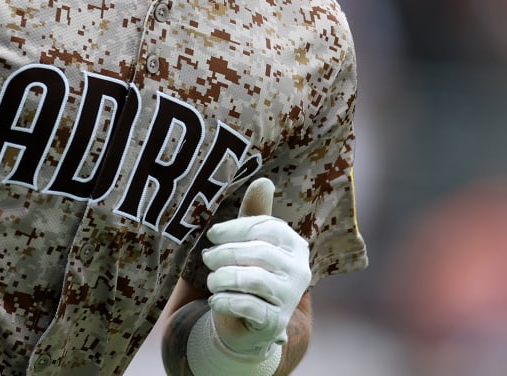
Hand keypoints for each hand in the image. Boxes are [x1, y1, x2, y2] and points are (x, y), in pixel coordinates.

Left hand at [201, 178, 311, 358]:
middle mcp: (299, 271)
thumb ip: (254, 214)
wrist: (249, 324)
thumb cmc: (249, 274)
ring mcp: (290, 298)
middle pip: (259, 253)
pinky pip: (247, 306)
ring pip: (253, 279)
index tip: (212, 235)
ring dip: (223, 278)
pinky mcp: (276, 322)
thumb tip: (263, 181)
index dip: (235, 229)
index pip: (267, 228)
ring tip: (212, 281)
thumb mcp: (250, 243)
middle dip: (225, 254)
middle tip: (207, 259)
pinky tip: (215, 301)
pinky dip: (225, 302)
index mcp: (294, 245)